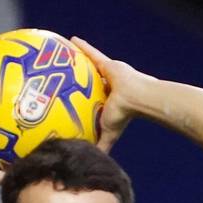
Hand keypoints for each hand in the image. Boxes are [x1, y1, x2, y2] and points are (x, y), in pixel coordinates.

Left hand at [68, 36, 151, 152]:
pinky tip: (71, 40)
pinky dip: (83, 47)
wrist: (138, 100)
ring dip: (80, 60)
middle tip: (66, 76)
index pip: (94, 101)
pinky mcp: (108, 63)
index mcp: (109, 102)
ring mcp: (109, 74)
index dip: (86, 100)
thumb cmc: (124, 116)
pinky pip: (92, 53)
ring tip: (65, 54)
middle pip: (92, 81)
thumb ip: (101, 146)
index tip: (76, 100)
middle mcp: (108, 87)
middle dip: (82, 79)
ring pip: (91, 65)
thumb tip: (92, 161)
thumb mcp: (109, 134)